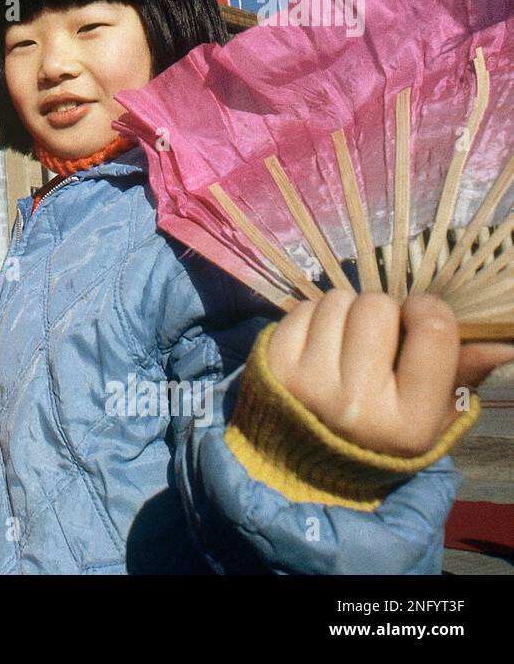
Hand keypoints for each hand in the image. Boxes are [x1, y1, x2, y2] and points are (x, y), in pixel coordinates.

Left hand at [268, 290, 513, 457]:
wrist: (301, 461)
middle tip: (377, 336)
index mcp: (410, 421)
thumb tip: (502, 343)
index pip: (433, 331)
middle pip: (378, 307)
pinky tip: (319, 343)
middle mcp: (358, 405)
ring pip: (338, 300)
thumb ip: (461, 374)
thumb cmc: (378, 431)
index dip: (427, 309)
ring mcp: (309, 385)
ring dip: (346, 310)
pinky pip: (303, 308)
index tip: (419, 316)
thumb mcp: (427, 415)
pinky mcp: (273, 367)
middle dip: (382, 311)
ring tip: (347, 341)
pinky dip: (314, 315)